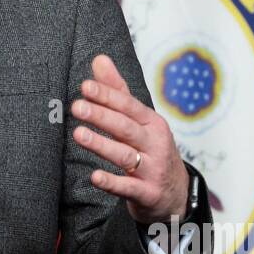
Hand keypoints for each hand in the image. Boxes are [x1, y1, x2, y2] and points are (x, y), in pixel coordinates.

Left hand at [70, 54, 188, 224]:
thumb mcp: (140, 121)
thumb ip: (117, 91)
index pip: (128, 106)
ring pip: (125, 155)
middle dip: (101, 116)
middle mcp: (154, 143)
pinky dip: (112, 182)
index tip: (85, 86)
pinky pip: (128, 187)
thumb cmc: (151, 149)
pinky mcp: (148, 193)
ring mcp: (152, 169)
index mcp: (151, 122)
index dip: (107, 96)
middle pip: (125, 127)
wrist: (176, 194)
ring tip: (79, 134)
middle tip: (77, 107)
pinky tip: (94, 177)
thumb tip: (99, 59)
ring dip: (102, 145)